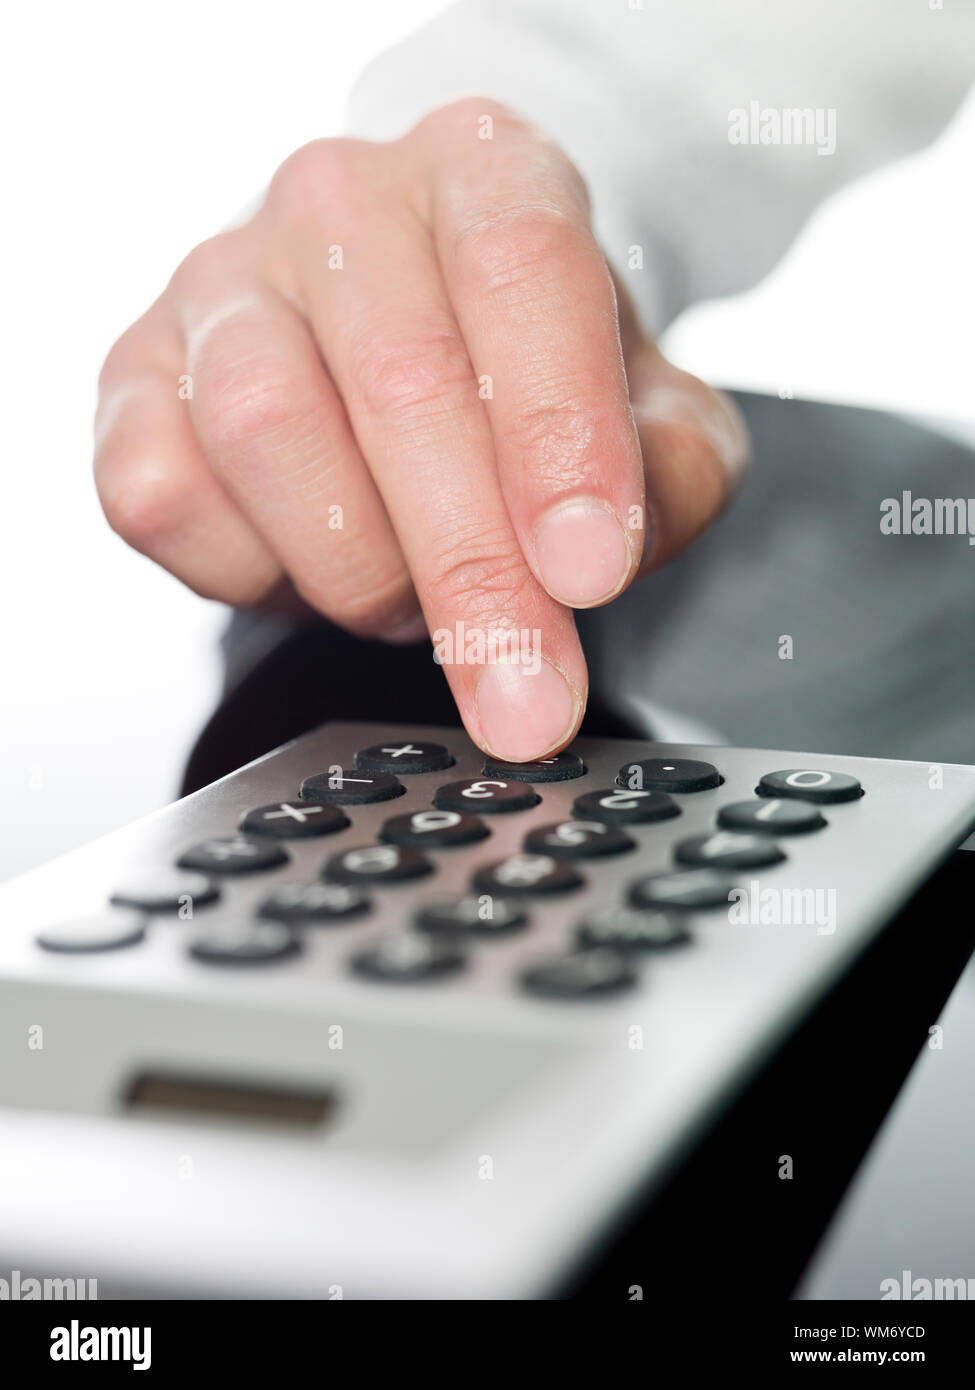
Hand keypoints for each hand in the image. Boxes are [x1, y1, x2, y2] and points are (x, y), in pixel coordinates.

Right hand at [94, 99, 747, 761]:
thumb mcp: (647, 414)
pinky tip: (307, 566)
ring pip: (268, 433)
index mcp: (483, 172)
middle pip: (400, 378)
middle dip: (471, 568)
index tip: (586, 574)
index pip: (524, 270)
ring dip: (359, 566)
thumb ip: (669, 472)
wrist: (412, 347)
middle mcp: (342, 202)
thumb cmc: (528, 378)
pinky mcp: (135, 373)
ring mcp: (223, 281)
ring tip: (410, 594)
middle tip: (521, 691)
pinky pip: (161, 493)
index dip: (558, 434)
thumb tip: (599, 554)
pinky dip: (244, 570)